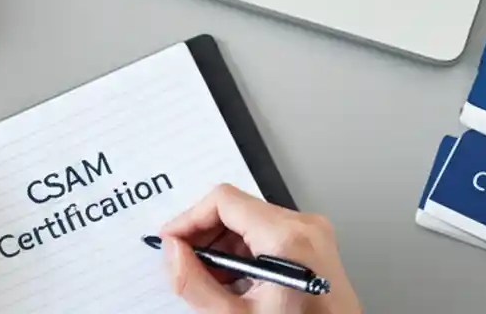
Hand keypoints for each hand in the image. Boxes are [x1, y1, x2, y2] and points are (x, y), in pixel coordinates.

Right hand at [160, 184, 361, 313]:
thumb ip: (195, 284)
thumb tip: (173, 251)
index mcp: (287, 239)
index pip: (223, 201)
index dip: (188, 219)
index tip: (171, 240)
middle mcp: (305, 226)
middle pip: (235, 209)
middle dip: (204, 237)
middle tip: (186, 265)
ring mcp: (313, 233)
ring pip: (249, 221)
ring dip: (222, 247)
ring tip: (211, 282)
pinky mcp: (314, 243)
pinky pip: (266, 233)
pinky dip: (243, 253)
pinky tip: (235, 281)